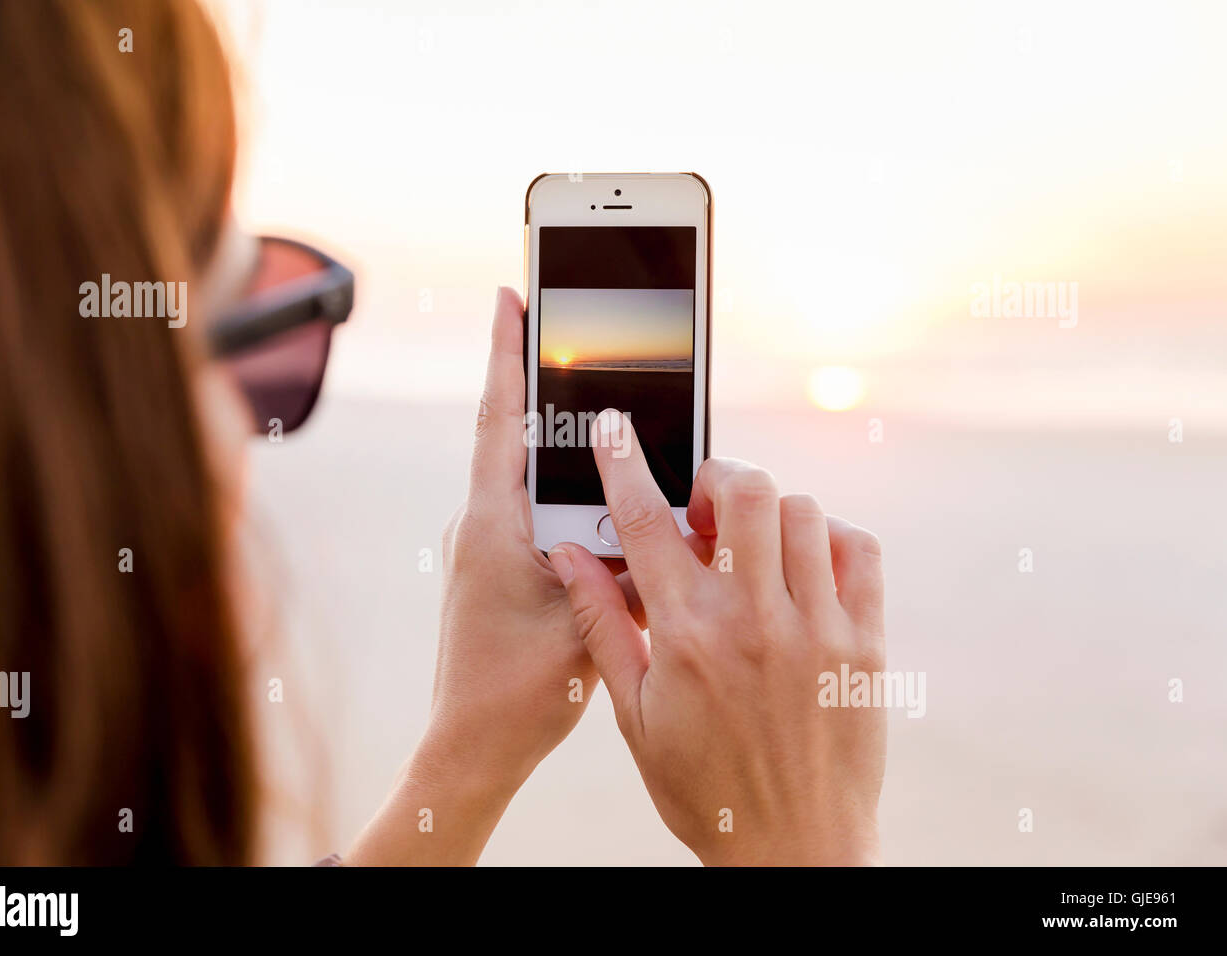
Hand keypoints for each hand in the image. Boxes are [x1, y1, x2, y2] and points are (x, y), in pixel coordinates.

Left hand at [349, 287, 599, 863]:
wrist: (471, 749)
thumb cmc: (518, 693)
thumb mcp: (585, 624)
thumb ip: (619, 566)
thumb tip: (656, 519)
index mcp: (493, 525)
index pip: (502, 416)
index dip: (508, 351)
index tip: (511, 293)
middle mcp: (480, 526)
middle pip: (518, 436)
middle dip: (543, 381)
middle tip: (567, 325)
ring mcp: (484, 548)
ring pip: (531, 478)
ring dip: (561, 446)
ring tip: (603, 416)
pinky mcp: (497, 570)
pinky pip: (534, 514)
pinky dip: (566, 495)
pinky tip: (600, 501)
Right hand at [548, 410, 886, 865]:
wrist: (795, 850)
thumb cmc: (704, 789)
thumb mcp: (635, 715)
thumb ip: (604, 626)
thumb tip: (569, 558)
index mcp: (686, 638)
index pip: (648, 524)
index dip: (625, 465)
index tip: (616, 429)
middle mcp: (754, 622)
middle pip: (743, 490)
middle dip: (716, 476)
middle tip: (704, 508)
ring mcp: (818, 628)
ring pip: (801, 510)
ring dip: (769, 511)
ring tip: (752, 547)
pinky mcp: (866, 642)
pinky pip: (858, 549)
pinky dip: (829, 536)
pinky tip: (804, 566)